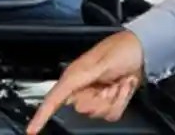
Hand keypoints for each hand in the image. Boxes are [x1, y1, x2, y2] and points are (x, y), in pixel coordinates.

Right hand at [25, 30, 145, 133]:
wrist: (143, 51)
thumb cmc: (121, 49)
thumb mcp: (99, 62)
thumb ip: (82, 78)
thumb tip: (68, 93)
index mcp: (74, 76)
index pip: (54, 99)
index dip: (41, 115)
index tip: (31, 130)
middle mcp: (81, 87)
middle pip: (82, 110)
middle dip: (100, 98)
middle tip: (109, 82)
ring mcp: (95, 95)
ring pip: (98, 114)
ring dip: (113, 98)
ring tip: (118, 82)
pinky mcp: (108, 101)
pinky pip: (111, 114)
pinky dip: (121, 102)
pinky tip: (122, 87)